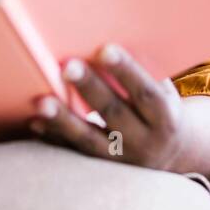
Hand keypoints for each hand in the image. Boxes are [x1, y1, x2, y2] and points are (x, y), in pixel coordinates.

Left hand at [29, 43, 192, 173]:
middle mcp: (145, 140)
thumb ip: (143, 74)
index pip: (145, 92)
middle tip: (67, 67)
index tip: (104, 48)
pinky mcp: (103, 168)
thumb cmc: (161, 107)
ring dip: (64, 120)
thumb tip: (103, 41)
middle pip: (114, 113)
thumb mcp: (164, 92)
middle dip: (90, 89)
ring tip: (41, 102)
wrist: (174, 154)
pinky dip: (55, 137)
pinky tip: (35, 122)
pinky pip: (75, 153)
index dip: (126, 71)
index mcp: (165, 116)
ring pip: (90, 140)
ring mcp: (123, 158)